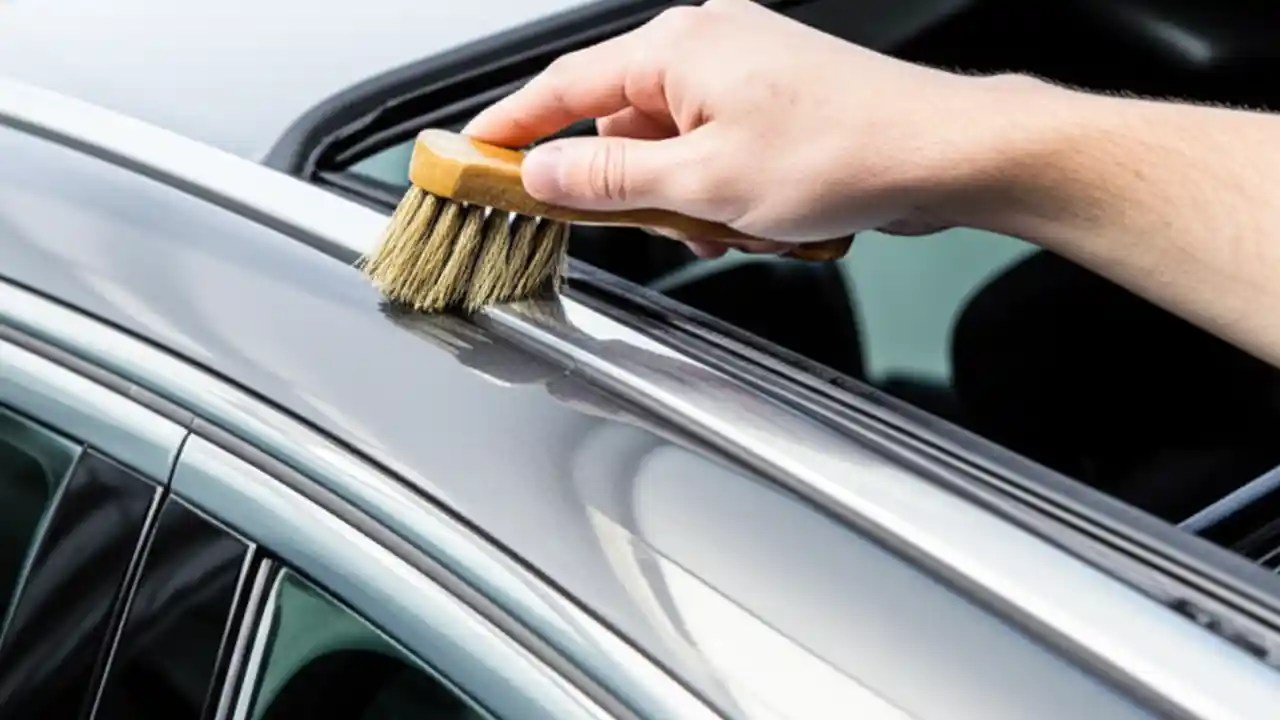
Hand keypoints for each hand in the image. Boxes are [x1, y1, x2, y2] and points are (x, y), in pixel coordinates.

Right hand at [463, 0, 1008, 257]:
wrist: (940, 154)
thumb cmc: (843, 151)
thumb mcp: (703, 183)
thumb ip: (608, 180)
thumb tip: (543, 173)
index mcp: (677, 47)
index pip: (563, 87)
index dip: (512, 127)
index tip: (473, 154)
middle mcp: (706, 47)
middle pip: (618, 126)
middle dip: (632, 189)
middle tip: (659, 224)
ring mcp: (742, 74)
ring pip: (669, 151)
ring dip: (686, 203)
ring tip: (733, 226)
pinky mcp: (771, 104)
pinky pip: (712, 154)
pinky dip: (721, 195)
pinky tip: (757, 220)